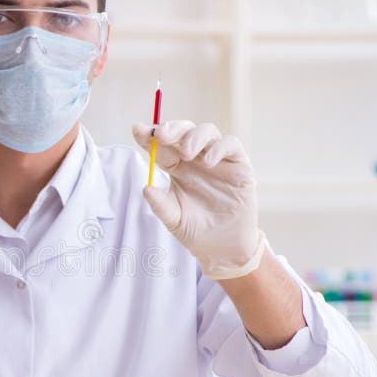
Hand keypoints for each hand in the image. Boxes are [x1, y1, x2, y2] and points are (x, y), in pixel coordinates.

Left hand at [133, 120, 265, 279]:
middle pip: (183, 132)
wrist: (223, 248)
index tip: (137, 130)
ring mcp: (217, 160)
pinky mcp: (239, 165)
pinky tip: (209, 161)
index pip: (161, 146)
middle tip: (160, 136)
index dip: (149, 135)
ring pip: (207, 131)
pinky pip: (231, 145)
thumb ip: (160, 205)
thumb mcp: (174, 220)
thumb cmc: (196, 231)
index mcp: (176, 168)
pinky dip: (219, 147)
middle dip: (171, 129)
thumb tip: (145, 188)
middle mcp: (196, 159)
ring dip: (194, 136)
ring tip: (187, 152)